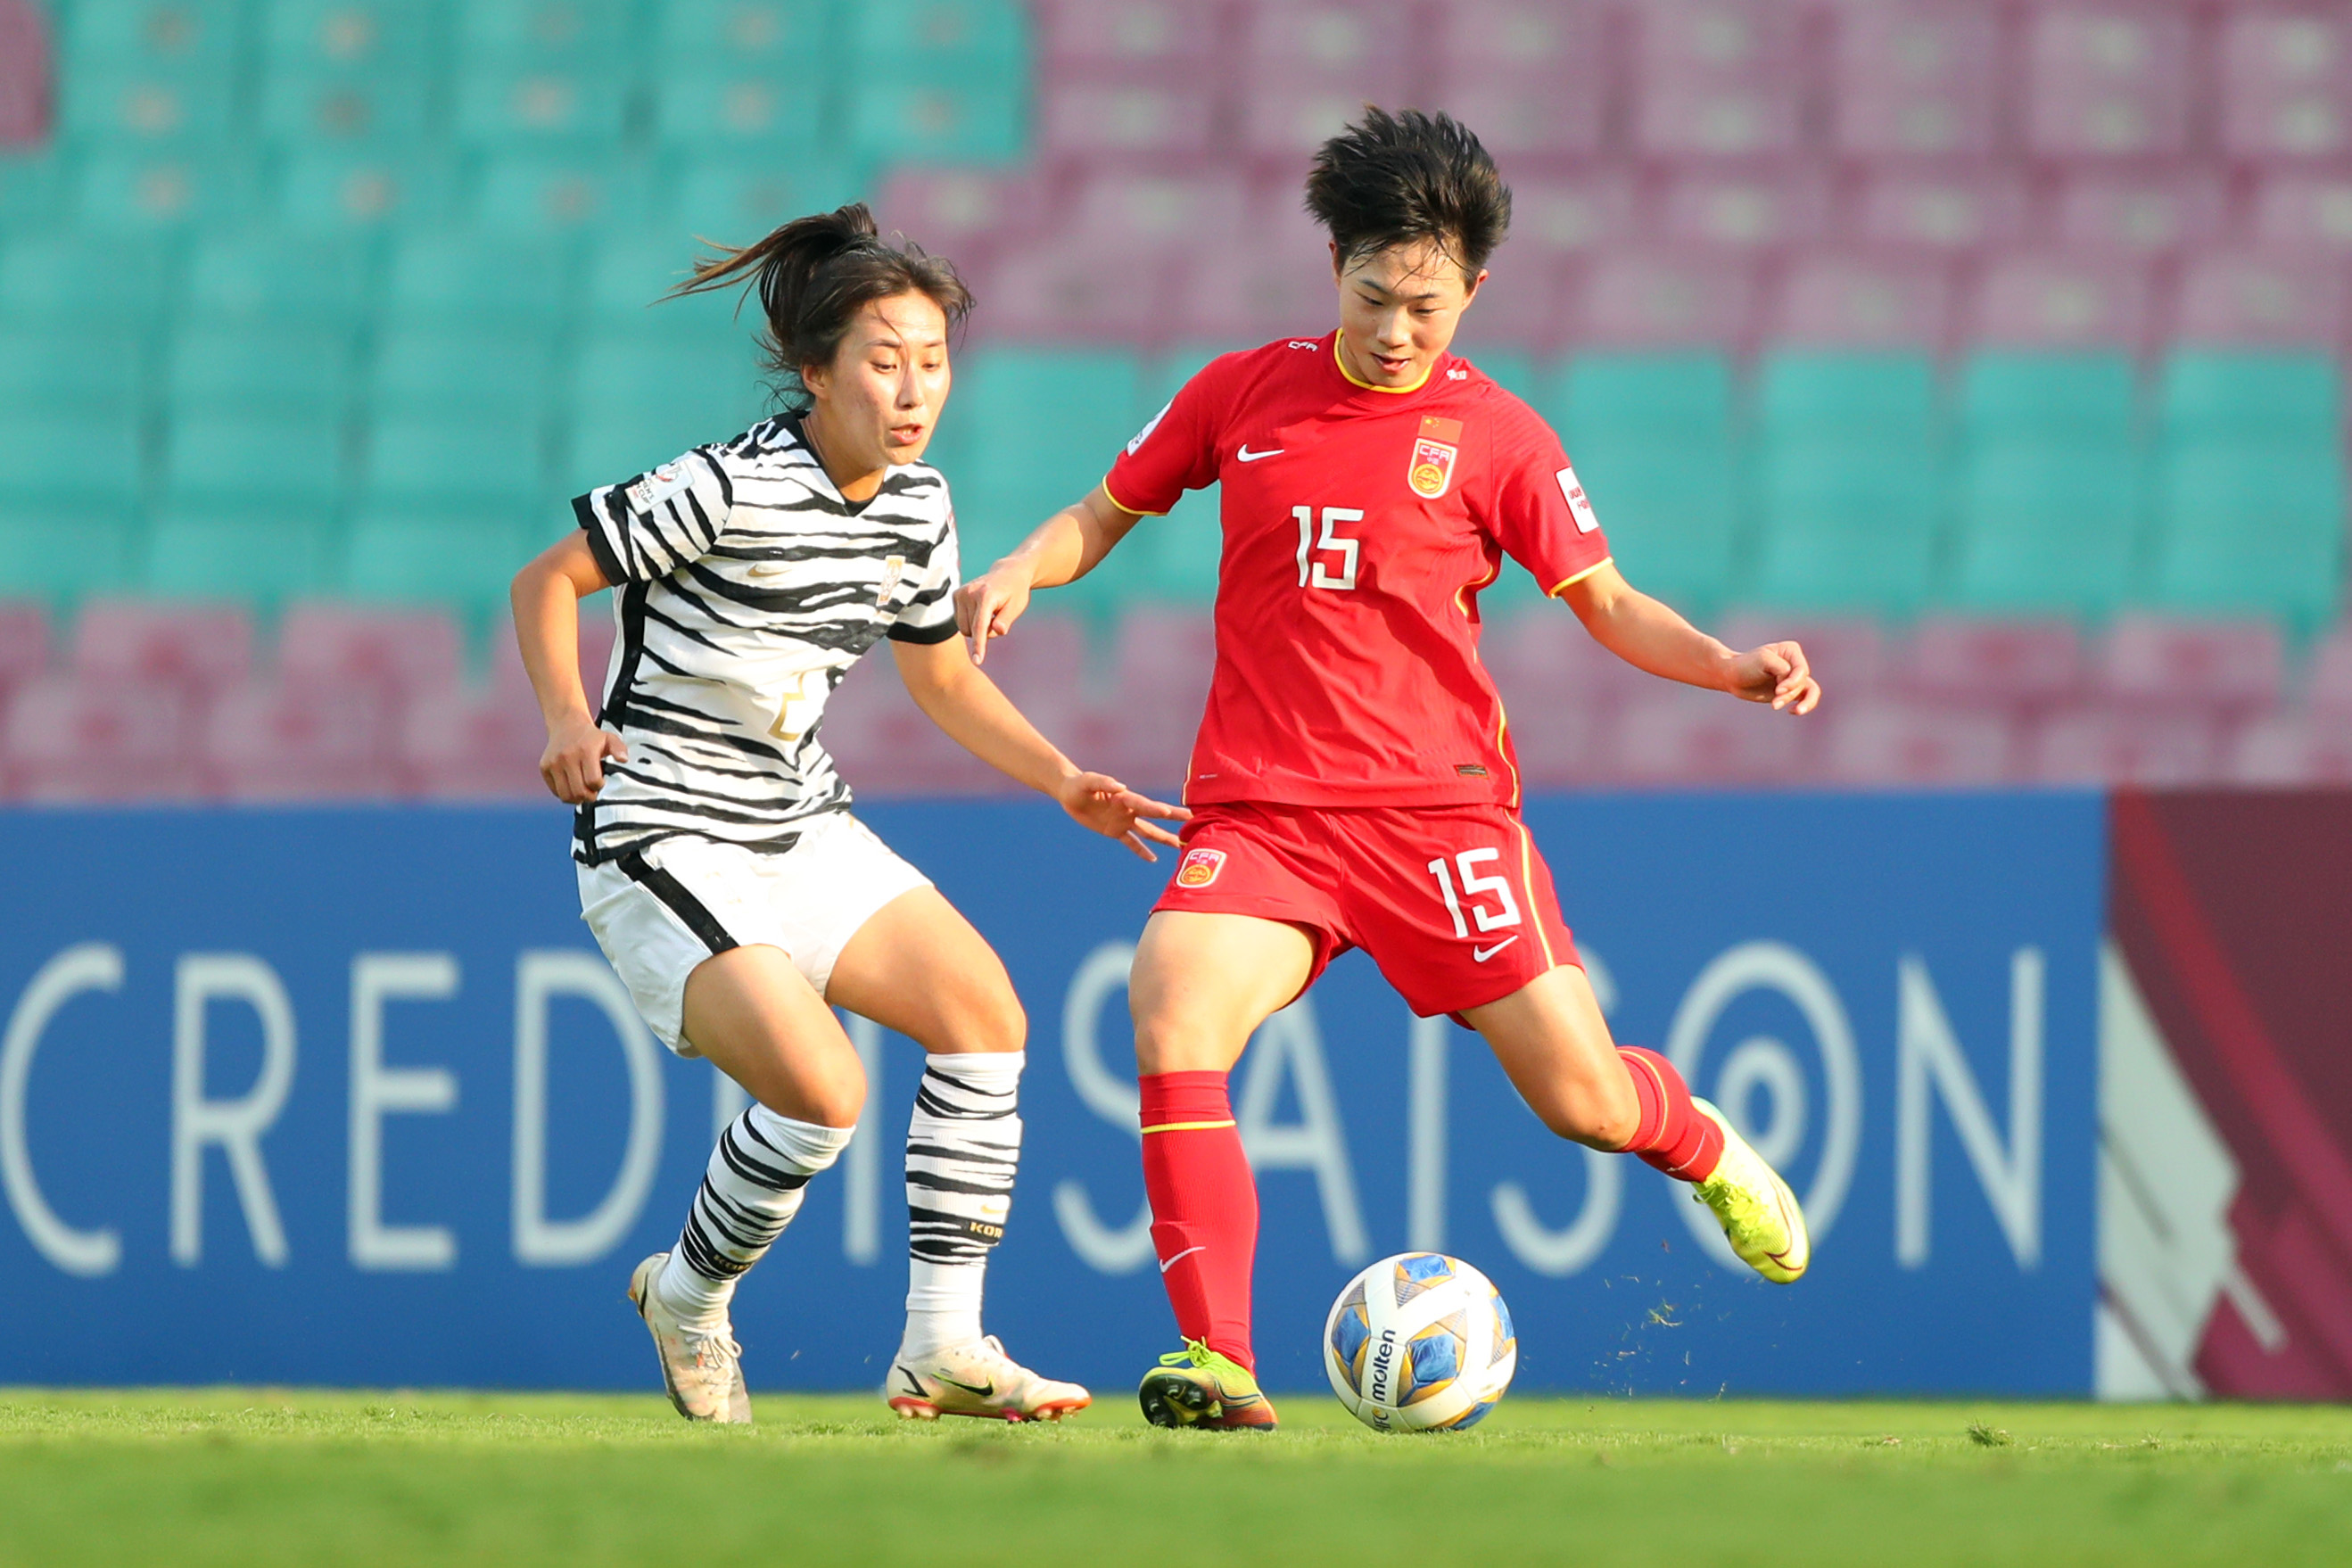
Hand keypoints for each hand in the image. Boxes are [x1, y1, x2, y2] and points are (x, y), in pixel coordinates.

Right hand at [541, 712, 629, 802]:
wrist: (567, 726)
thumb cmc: (592, 737)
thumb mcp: (610, 738)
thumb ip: (619, 749)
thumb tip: (623, 760)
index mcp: (585, 751)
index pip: (593, 782)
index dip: (599, 786)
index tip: (601, 781)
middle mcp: (567, 756)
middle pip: (579, 791)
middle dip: (589, 797)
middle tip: (593, 793)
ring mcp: (553, 763)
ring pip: (566, 795)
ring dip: (577, 799)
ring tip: (583, 792)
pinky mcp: (544, 767)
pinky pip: (555, 791)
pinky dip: (565, 794)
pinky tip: (572, 786)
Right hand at [953, 563, 1034, 665]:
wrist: (1007, 573)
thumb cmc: (1015, 592)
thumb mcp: (1017, 606)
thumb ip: (1006, 619)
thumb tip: (998, 631)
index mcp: (986, 596)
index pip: (980, 626)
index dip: (979, 645)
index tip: (977, 661)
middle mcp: (970, 593)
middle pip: (972, 631)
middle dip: (985, 632)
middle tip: (998, 618)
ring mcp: (961, 593)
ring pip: (964, 629)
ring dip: (977, 628)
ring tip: (990, 613)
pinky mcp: (956, 595)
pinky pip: (960, 622)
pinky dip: (971, 621)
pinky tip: (981, 609)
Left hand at [1054, 770, 1189, 860]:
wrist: (1070, 793)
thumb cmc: (1079, 784)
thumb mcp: (1087, 782)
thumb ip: (1102, 782)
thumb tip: (1120, 787)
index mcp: (1123, 797)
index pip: (1141, 804)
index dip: (1153, 808)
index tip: (1167, 812)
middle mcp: (1128, 809)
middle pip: (1153, 815)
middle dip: (1172, 816)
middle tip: (1191, 818)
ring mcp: (1123, 820)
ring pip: (1148, 830)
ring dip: (1163, 837)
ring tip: (1180, 844)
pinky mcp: (1115, 831)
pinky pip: (1131, 842)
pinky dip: (1141, 851)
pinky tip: (1153, 859)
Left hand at [1729, 641, 1820, 714]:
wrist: (1732, 676)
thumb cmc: (1745, 665)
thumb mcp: (1763, 660)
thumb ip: (1783, 669)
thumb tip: (1794, 685)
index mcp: (1791, 650)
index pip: (1801, 670)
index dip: (1792, 682)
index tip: (1778, 690)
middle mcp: (1795, 662)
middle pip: (1803, 682)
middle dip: (1789, 695)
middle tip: (1774, 704)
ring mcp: (1794, 677)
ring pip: (1811, 692)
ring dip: (1800, 703)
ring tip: (1789, 711)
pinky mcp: (1790, 691)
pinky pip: (1807, 698)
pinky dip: (1804, 706)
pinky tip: (1792, 711)